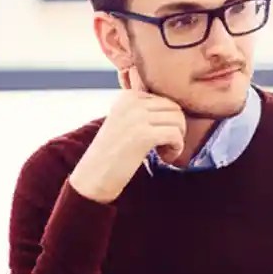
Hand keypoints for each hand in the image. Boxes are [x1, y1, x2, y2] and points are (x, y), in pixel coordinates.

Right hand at [68, 67, 186, 202]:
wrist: (93, 176)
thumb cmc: (114, 154)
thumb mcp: (127, 122)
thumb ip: (147, 112)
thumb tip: (178, 111)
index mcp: (128, 96)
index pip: (165, 100)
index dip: (168, 121)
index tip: (157, 138)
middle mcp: (132, 102)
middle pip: (175, 109)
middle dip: (176, 129)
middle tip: (163, 147)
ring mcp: (137, 117)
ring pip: (178, 121)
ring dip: (177, 140)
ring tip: (162, 153)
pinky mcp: (143, 135)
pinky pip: (175, 135)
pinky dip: (176, 149)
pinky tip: (164, 158)